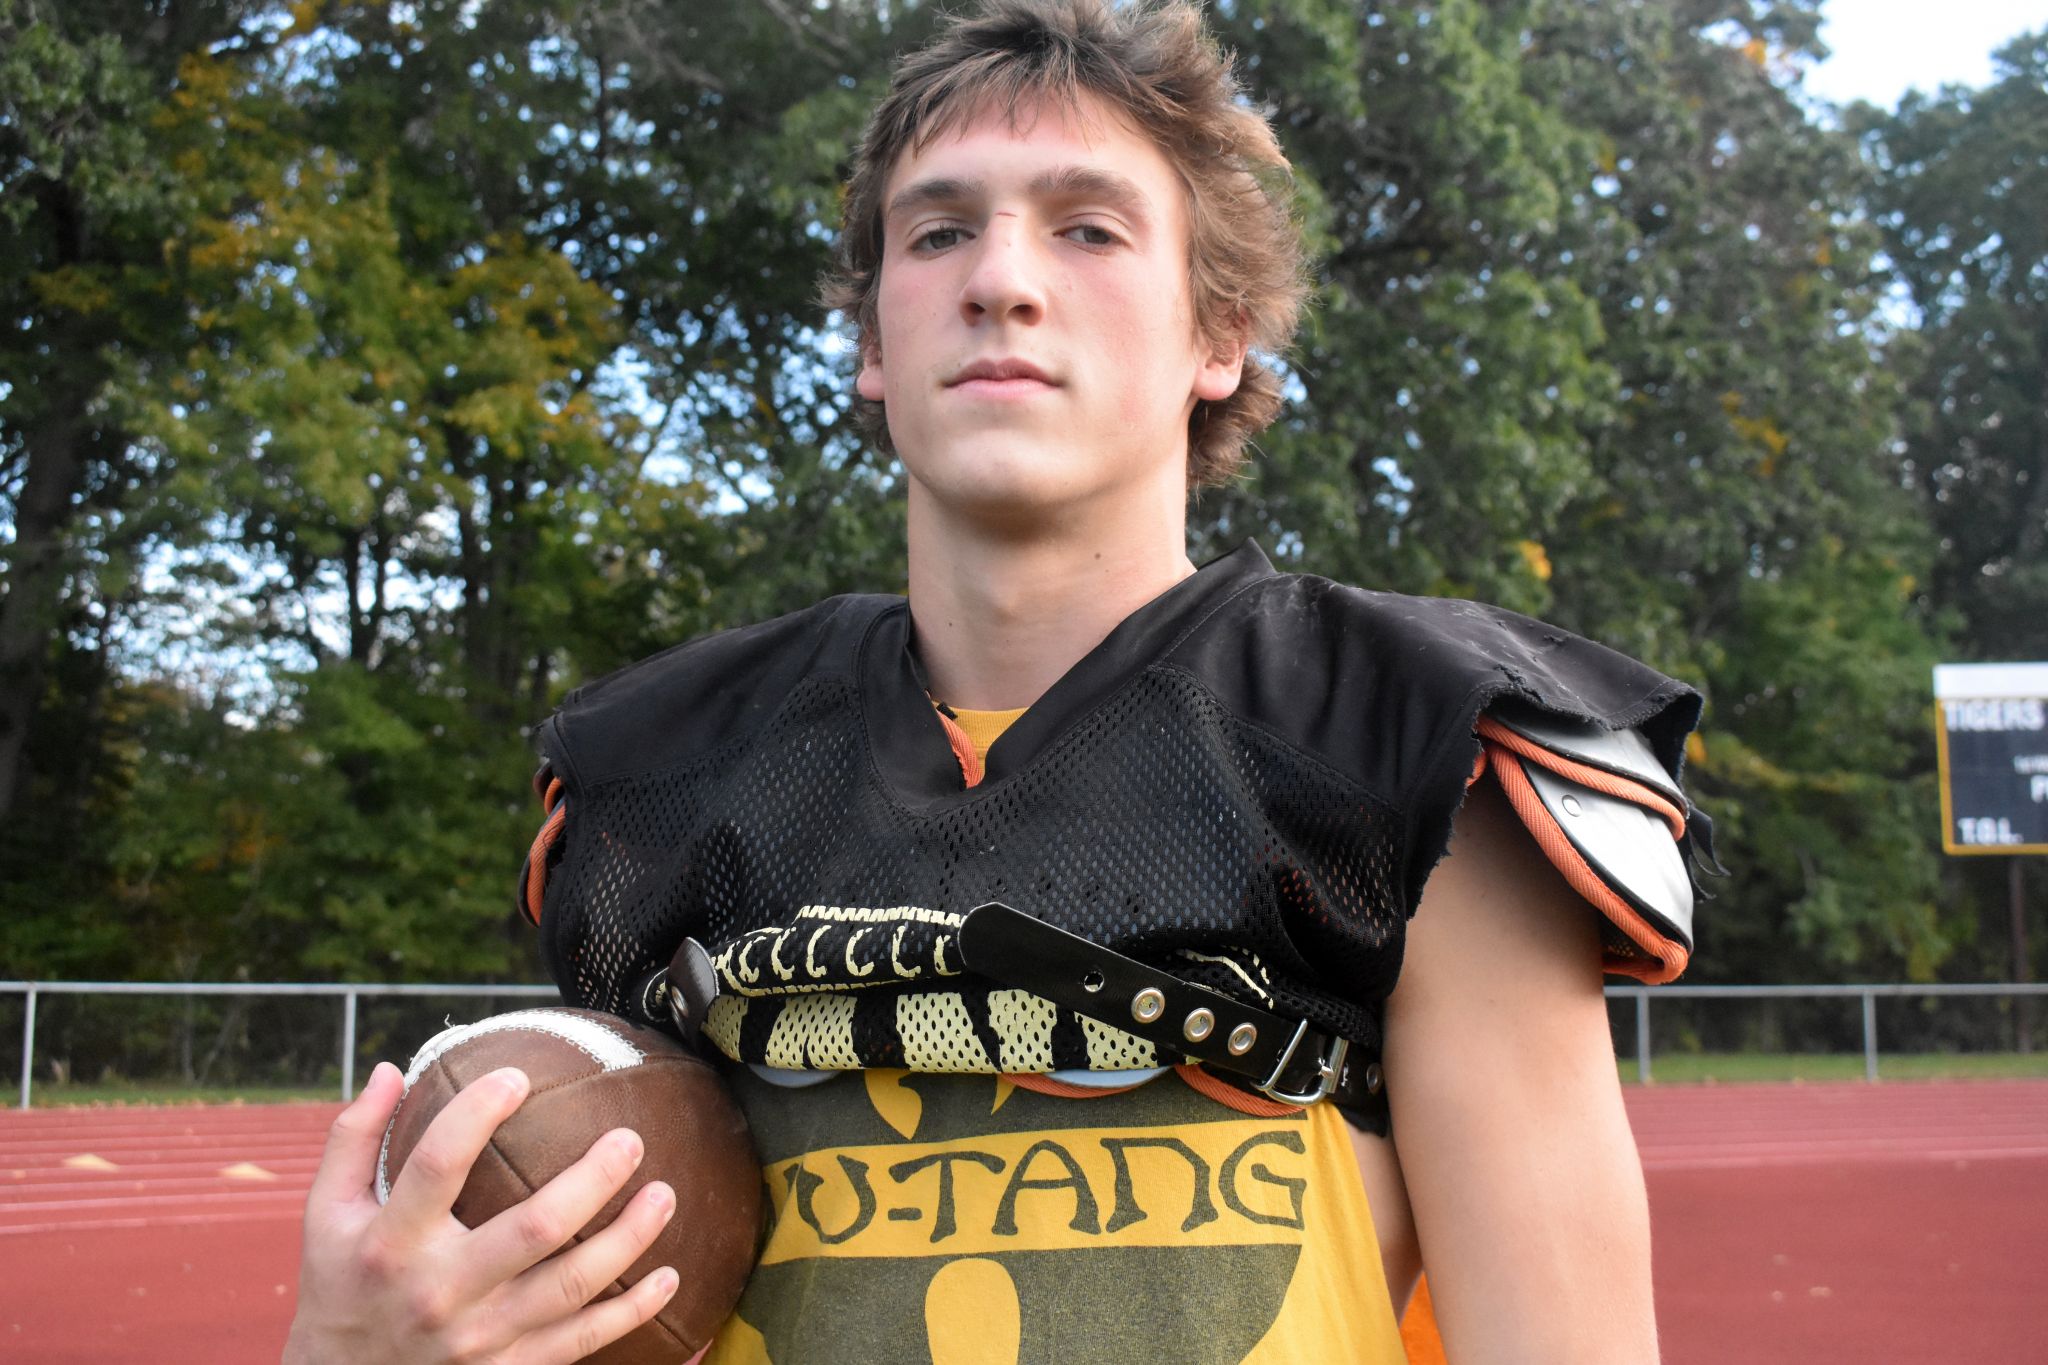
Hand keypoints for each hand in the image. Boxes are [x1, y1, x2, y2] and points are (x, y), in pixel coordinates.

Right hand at [284, 1060, 680, 1363]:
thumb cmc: (339, 1288)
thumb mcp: (324, 1216)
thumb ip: (352, 1139)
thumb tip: (391, 1069)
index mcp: (391, 1242)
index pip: (438, 1164)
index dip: (478, 1113)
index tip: (518, 1076)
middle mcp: (439, 1290)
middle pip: (534, 1229)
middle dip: (593, 1180)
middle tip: (630, 1139)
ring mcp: (478, 1337)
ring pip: (572, 1285)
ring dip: (628, 1239)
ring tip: (664, 1194)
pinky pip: (582, 1340)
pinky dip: (631, 1310)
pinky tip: (669, 1276)